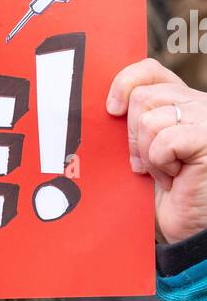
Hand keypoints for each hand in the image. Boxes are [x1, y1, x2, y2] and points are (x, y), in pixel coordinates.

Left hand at [107, 58, 206, 243]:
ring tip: (164, 172)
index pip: (149, 71)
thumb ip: (133, 123)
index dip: (125, 83)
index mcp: (182, 101)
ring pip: (149, 118)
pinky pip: (163, 141)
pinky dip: (159, 164)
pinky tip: (175, 178)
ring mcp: (205, 119)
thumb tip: (104, 106)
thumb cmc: (165, 193)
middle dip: (132, 135)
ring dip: (147, 154)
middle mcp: (198, 104)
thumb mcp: (143, 151)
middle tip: (144, 163)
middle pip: (142, 97)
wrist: (190, 229)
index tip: (111, 111)